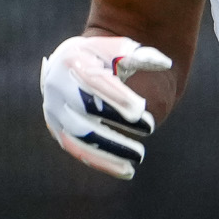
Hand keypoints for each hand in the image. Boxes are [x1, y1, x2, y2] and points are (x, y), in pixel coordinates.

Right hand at [39, 35, 173, 179]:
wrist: (71, 65)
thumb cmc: (103, 56)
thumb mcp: (117, 47)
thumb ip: (139, 54)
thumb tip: (164, 62)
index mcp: (71, 61)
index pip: (94, 82)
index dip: (116, 96)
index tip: (141, 108)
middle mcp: (57, 87)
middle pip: (85, 110)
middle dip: (116, 119)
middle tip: (150, 128)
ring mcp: (54, 111)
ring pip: (79, 137)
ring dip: (109, 149)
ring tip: (138, 156)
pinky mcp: (59, 131)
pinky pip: (78, 151)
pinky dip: (102, 162)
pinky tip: (127, 170)